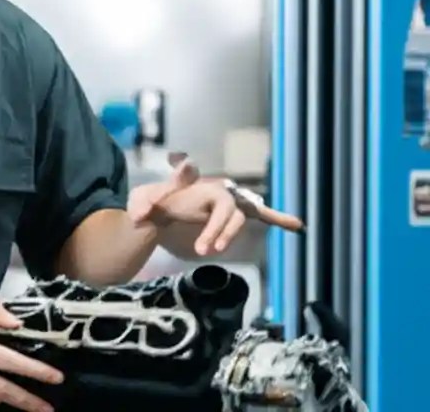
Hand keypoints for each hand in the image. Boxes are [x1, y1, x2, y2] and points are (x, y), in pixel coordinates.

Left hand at [128, 154, 304, 254]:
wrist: (159, 207)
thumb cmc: (152, 201)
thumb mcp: (142, 200)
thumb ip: (142, 204)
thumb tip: (139, 214)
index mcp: (200, 187)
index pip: (213, 201)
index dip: (214, 216)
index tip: (205, 223)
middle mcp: (218, 192)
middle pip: (229, 212)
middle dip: (220, 231)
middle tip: (202, 250)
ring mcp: (228, 204)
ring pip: (240, 218)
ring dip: (230, 234)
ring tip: (216, 249)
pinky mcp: (232, 216)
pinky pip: (261, 216)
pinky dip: (279, 219)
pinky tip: (298, 226)